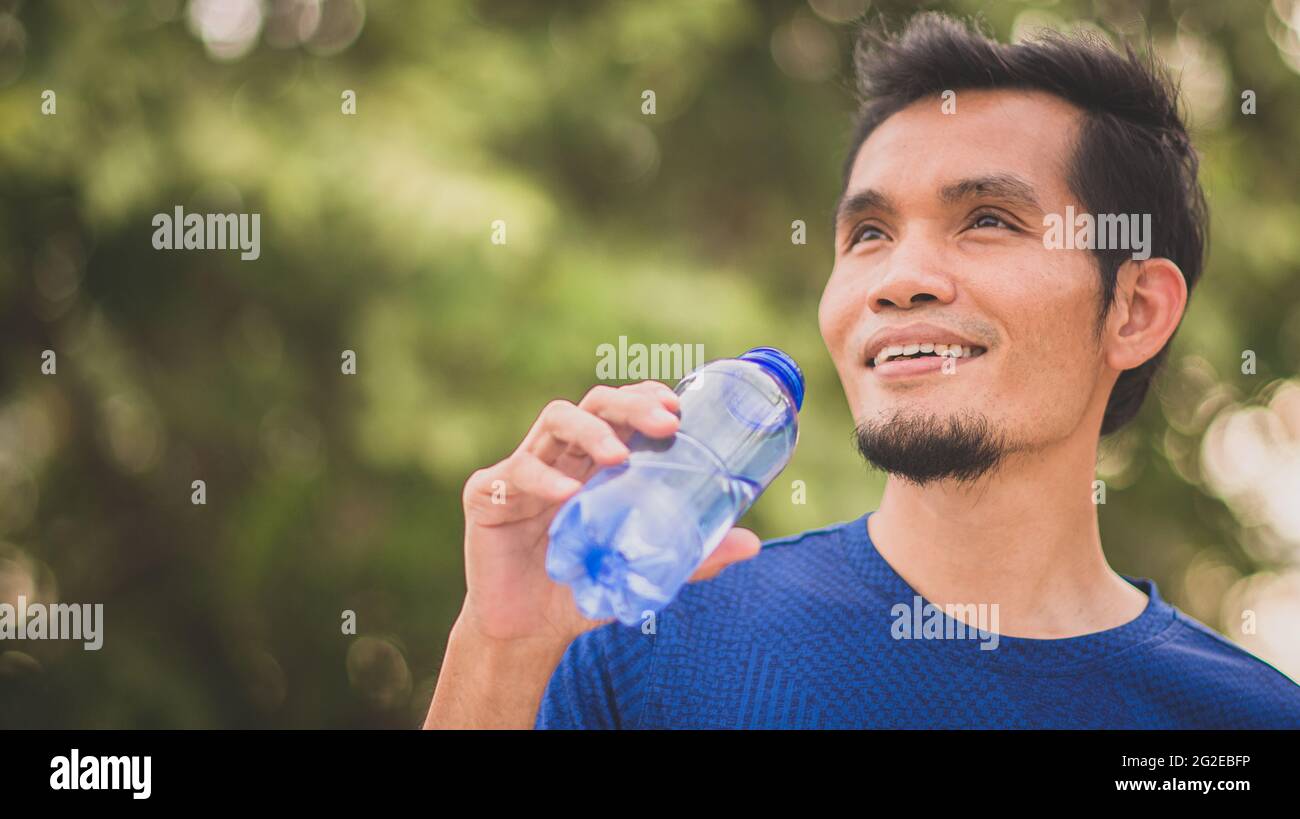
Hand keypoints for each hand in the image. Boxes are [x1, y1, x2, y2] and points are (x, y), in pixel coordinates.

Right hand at [456, 380, 761, 649]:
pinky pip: (515, 474)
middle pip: (593, 404)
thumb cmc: (583, 588)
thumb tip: (753, 543)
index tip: (678, 409)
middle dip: (630, 406)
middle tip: (664, 424)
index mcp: (594, 462)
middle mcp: (560, 455)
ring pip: (555, 422)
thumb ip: (691, 557)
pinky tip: (567, 496)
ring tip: (618, 457)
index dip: (646, 399)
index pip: (620, 411)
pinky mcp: (488, 494)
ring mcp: (522, 469)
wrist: (526, 633)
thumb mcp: (642, 570)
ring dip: (591, 431)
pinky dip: (542, 480)